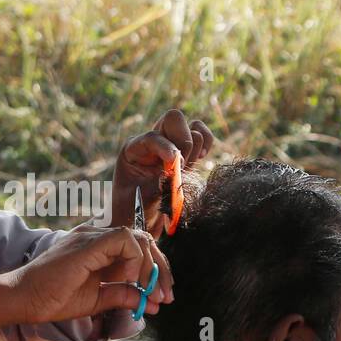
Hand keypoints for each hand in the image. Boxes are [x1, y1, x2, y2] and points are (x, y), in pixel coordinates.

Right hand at [8, 224, 173, 323]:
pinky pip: (125, 240)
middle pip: (144, 240)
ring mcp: (92, 236)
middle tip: (164, 297)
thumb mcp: (98, 300)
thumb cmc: (52, 298)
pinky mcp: (88, 242)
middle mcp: (97, 237)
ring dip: (149, 268)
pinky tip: (127, 280)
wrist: (24, 299)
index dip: (156, 272)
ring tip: (145, 292)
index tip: (161, 298)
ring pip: (138, 238)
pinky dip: (134, 260)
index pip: (139, 248)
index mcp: (99, 248)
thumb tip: (151, 303)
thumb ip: (124, 296)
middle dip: (161, 270)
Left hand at [113, 108, 214, 234]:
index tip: (177, 163)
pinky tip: (201, 158)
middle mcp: (152, 142)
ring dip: (194, 146)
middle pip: (173, 118)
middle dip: (183, 140)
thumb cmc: (133, 209)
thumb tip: (178, 168)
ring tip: (187, 168)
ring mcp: (170, 145)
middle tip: (182, 166)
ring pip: (192, 125)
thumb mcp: (141, 198)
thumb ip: (158, 183)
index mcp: (133, 149)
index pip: (152, 136)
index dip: (167, 147)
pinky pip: (202, 135)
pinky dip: (207, 143)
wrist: (138, 222)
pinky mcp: (186, 153)